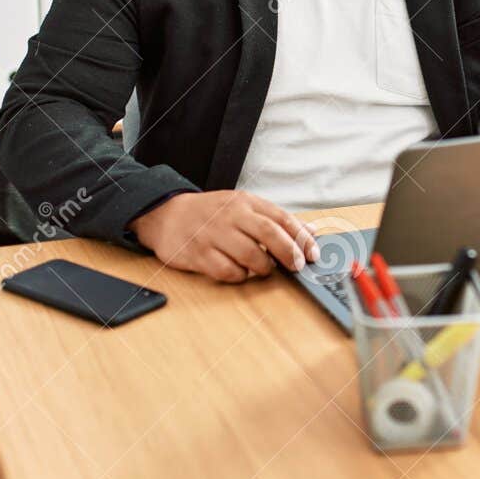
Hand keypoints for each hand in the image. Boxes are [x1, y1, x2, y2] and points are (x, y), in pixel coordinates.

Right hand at [131, 190, 319, 282]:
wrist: (166, 215)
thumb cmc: (212, 214)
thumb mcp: (243, 207)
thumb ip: (276, 219)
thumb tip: (311, 231)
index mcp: (245, 202)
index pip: (281, 218)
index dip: (301, 238)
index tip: (313, 254)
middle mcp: (230, 215)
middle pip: (268, 234)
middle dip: (289, 253)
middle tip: (297, 267)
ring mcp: (213, 234)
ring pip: (250, 255)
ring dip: (264, 266)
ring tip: (266, 268)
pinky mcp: (198, 254)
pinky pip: (227, 271)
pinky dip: (240, 276)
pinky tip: (241, 272)